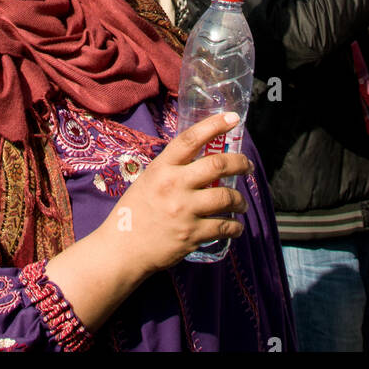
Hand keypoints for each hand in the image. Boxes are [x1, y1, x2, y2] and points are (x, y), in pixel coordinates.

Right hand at [105, 112, 250, 277]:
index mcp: (161, 168)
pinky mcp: (191, 235)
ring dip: (240, 200)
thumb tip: (197, 160)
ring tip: (241, 204)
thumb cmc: (133, 212)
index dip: (214, 125)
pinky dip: (235, 227)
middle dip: (240, 163)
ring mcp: (184, 211)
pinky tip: (236, 226)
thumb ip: (171, 170)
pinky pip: (223, 227)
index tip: (232, 118)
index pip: (190, 139)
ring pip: (226, 197)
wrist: (122, 250)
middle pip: (217, 165)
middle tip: (247, 166)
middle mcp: (174, 185)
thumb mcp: (148, 181)